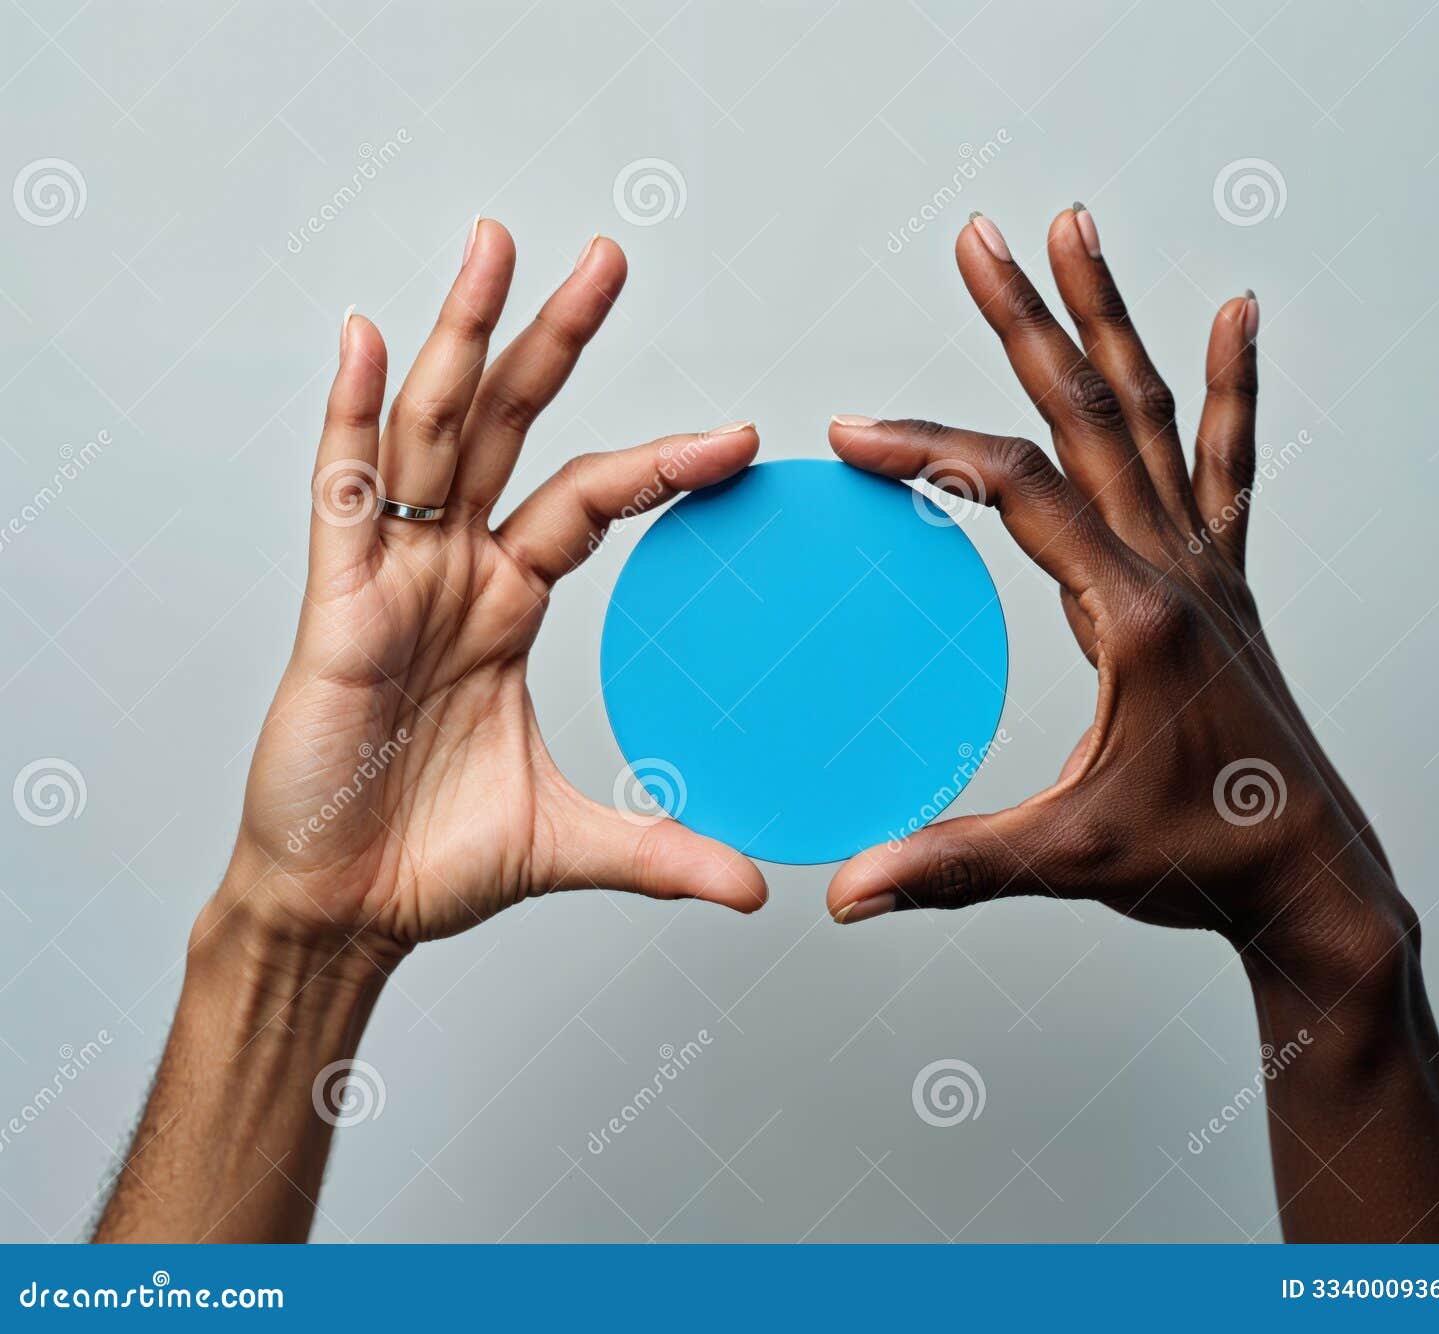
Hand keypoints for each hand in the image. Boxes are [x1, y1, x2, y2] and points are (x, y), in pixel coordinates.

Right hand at [213, 220, 766, 965]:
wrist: (341, 912)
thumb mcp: (570, 842)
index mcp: (508, 606)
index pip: (589, 500)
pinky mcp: (337, 606)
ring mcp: (392, 579)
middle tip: (606, 258)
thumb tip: (759, 887)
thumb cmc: (429, 861)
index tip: (739, 437)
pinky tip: (371, 338)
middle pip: (510, 428)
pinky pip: (345, 494)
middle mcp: (454, 573)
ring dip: (462, 337)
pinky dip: (354, 415)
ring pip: (433, 434)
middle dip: (553, 339)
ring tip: (496, 248)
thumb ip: (662, 848)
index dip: (658, 463)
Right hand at [825, 206, 1408, 974]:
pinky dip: (1231, 387)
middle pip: (1093, 414)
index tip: (853, 435)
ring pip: (1155, 415)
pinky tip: (1236, 315)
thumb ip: (949, 865)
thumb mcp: (1067, 858)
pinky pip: (1227, 463)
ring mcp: (1206, 567)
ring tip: (1077, 231)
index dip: (930, 452)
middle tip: (984, 237)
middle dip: (1030, 319)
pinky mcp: (1220, 582)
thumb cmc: (1201, 858)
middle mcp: (1176, 569)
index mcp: (1135, 615)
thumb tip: (844, 893)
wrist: (1308, 874)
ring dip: (1111, 319)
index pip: (1020, 493)